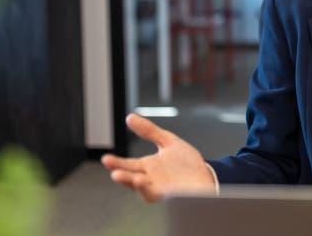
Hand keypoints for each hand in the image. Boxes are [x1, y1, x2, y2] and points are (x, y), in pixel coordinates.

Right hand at [101, 113, 215, 201]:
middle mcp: (151, 179)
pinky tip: (143, 182)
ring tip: (124, 176)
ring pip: (142, 188)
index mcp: (149, 166)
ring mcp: (159, 188)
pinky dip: (147, 189)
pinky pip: (156, 194)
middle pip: (132, 177)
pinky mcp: (170, 195)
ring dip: (133, 183)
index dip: (117, 162)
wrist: (206, 177)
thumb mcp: (167, 141)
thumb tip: (130, 117)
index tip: (105, 158)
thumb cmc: (186, 163)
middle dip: (121, 175)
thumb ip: (149, 131)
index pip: (129, 165)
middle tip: (113, 171)